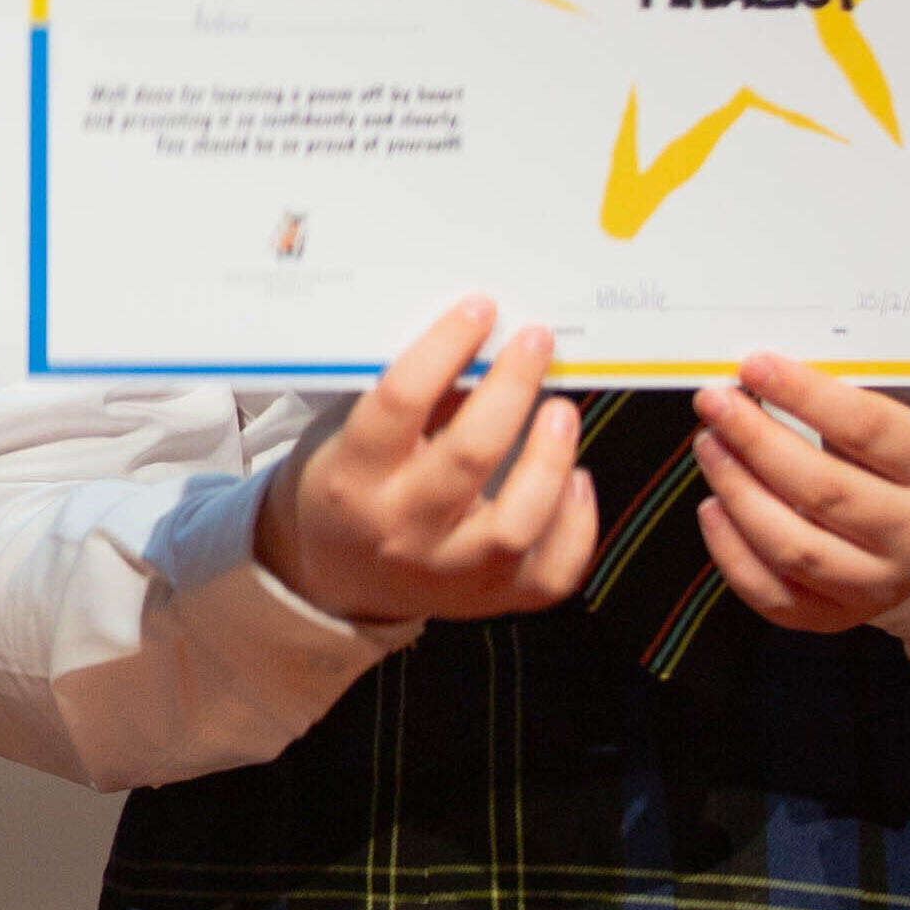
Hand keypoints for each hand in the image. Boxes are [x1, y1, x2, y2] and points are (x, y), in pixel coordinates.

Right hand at [253, 300, 597, 624]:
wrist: (332, 577)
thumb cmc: (350, 485)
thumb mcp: (352, 437)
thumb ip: (417, 401)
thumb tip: (488, 344)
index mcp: (354, 476)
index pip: (400, 401)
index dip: (445, 346)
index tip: (480, 309)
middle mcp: (401, 528)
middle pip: (469, 455)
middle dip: (512, 387)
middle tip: (536, 340)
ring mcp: (449, 572)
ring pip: (517, 522)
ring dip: (549, 459)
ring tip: (563, 411)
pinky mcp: (490, 600)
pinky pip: (551, 573)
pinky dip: (577, 525)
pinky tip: (577, 480)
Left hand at [688, 351, 909, 633]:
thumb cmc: (905, 450)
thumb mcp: (904, 407)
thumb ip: (849, 386)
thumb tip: (765, 366)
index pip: (866, 428)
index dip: (803, 394)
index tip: (753, 364)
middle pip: (821, 489)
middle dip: (754, 440)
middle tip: (713, 402)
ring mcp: (881, 584)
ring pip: (792, 546)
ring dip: (735, 490)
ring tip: (709, 445)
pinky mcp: (839, 616)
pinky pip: (771, 593)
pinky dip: (730, 550)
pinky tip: (712, 506)